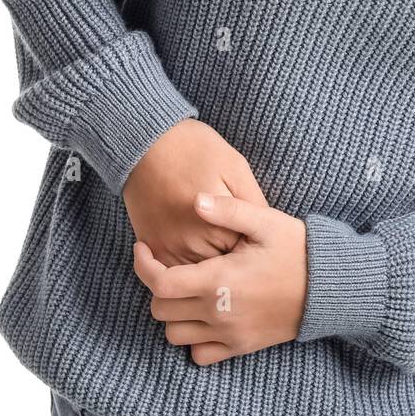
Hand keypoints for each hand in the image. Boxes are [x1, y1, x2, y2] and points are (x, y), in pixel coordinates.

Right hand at [122, 118, 267, 266]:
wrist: (147, 141)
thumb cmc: (197, 149)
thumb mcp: (236, 168)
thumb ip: (252, 204)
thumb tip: (267, 229)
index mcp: (218, 226)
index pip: (245, 253)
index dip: (251, 244)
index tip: (253, 235)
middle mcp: (192, 244)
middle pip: (221, 267)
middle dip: (230, 257)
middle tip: (234, 241)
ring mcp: (169, 249)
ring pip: (197, 273)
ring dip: (208, 263)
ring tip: (215, 243)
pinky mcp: (152, 247)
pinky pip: (173, 269)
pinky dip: (185, 263)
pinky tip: (194, 246)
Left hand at [133, 193, 307, 364]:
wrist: (330, 288)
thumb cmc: (297, 250)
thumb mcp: (266, 221)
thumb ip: (228, 210)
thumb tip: (196, 200)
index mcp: (218, 280)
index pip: (160, 283)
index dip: (143, 265)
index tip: (143, 249)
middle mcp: (218, 313)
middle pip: (161, 309)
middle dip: (159, 286)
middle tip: (172, 266)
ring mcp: (229, 334)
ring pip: (174, 334)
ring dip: (174, 313)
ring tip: (188, 291)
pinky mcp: (241, 347)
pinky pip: (199, 355)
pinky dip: (194, 340)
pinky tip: (204, 316)